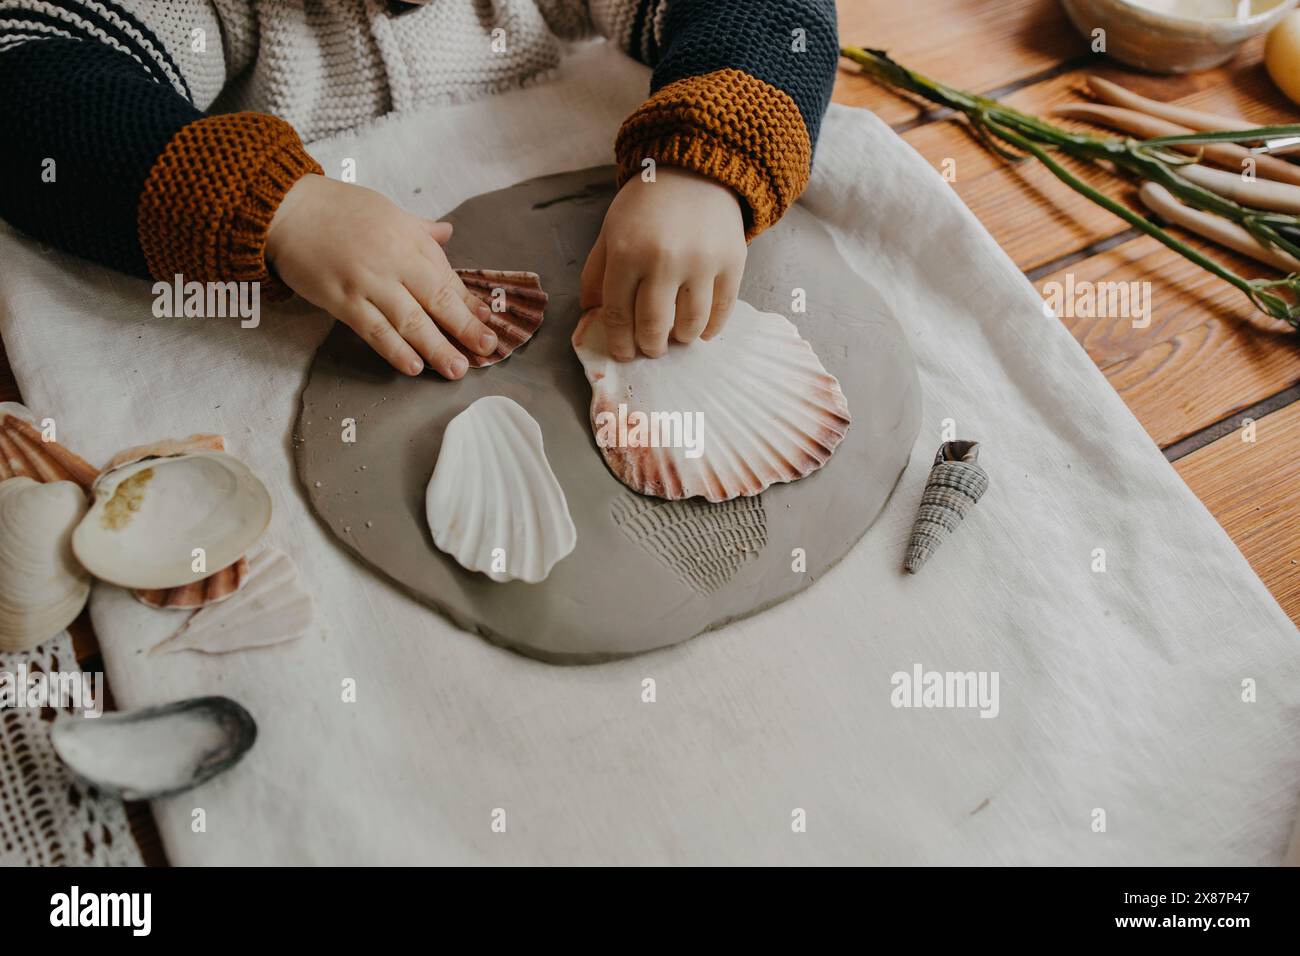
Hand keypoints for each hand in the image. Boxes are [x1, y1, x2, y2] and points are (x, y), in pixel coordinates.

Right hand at [266, 174, 497, 377]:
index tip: (488, 322)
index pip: (447, 277)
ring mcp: (368, 282)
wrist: (285, 208)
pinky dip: (396, 350)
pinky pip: (375, 331)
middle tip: (487, 350)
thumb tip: (448, 233)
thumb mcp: (387, 210)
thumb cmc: (337, 208)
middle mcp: (395, 260)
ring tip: (456, 368)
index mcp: (410, 238)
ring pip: (411, 322)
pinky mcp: (342, 300)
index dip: (469, 304)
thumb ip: (420, 229)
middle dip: (465, 328)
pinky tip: (414, 366)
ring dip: (437, 348)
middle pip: (437, 301)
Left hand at [580, 166, 745, 359]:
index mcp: (627, 252)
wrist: (697, 170)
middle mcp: (663, 260)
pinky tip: (700, 331)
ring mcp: (701, 262)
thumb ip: (597, 273)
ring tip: (675, 336)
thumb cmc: (648, 204)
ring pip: (689, 324)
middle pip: (653, 325)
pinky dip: (710, 328)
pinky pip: (722, 310)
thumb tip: (591, 313)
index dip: (619, 342)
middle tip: (650, 348)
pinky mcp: (732, 262)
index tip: (624, 352)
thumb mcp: (611, 230)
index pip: (618, 314)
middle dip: (649, 346)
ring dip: (680, 339)